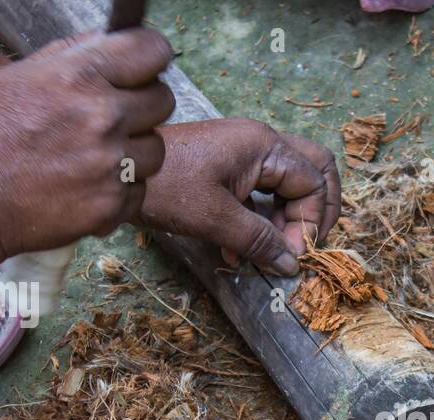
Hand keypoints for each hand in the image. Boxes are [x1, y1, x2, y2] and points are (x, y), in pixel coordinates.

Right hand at [0, 28, 174, 256]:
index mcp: (81, 76)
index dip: (151, 58)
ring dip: (134, 153)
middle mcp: (102, 117)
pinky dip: (119, 191)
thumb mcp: (23, 75)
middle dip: (144, 107)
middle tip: (116, 119)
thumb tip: (109, 41)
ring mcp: (110, 163)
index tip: (144, 70)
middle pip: (164, 101)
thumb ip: (73, 55)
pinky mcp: (112, 203)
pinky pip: (139, 191)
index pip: (152, 51)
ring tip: (96, 158)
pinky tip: (88, 186)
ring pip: (156, 150)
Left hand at [140, 119, 341, 275]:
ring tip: (271, 251)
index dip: (309, 223)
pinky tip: (243, 248)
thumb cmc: (165, 187)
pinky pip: (265, 189)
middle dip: (316, 210)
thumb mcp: (215, 219)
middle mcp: (260, 142)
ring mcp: (245, 151)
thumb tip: (292, 265)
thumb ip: (259, 240)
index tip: (293, 255)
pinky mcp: (229, 165)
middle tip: (304, 244)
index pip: (312, 183)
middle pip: (315, 170)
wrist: (117, 172)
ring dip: (288, 219)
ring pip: (291, 181)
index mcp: (264, 146)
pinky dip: (265, 218)